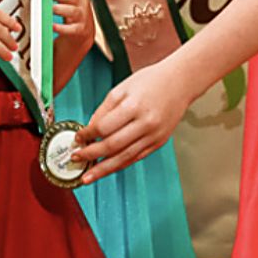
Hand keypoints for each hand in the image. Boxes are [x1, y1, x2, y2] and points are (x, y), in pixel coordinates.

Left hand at [52, 0, 93, 57]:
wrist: (82, 33)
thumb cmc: (70, 11)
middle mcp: (83, 2)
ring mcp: (82, 17)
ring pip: (72, 11)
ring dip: (58, 9)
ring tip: (47, 9)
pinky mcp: (80, 30)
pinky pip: (71, 29)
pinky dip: (61, 28)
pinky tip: (52, 26)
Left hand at [72, 60, 193, 183]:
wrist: (180, 83)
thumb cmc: (151, 81)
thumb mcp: (122, 88)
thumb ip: (104, 110)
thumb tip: (89, 129)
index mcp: (134, 106)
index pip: (104, 127)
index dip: (87, 135)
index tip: (78, 138)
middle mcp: (145, 123)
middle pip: (112, 146)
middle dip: (91, 155)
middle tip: (76, 158)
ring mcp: (154, 135)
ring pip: (124, 158)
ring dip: (103, 169)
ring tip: (88, 176)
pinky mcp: (159, 142)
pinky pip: (136, 158)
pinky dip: (120, 165)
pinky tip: (107, 169)